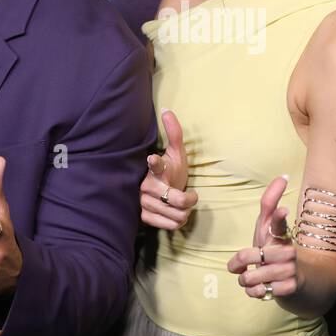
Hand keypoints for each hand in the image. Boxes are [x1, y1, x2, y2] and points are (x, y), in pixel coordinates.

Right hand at [139, 109, 198, 230]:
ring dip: (185, 212)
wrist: (160, 193)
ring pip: (176, 215)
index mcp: (157, 168)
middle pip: (176, 200)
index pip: (155, 165)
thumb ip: (174, 133)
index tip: (152, 158)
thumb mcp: (176, 153)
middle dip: (188, 200)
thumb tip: (167, 110)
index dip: (154, 162)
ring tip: (184, 206)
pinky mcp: (144, 217)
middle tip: (191, 196)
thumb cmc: (171, 171)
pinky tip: (177, 215)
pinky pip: (171, 225)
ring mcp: (144, 202)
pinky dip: (179, 222)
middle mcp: (147, 186)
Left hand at [227, 175, 298, 299]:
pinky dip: (254, 292)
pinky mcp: (290, 288)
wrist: (299, 280)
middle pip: (249, 256)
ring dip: (245, 280)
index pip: (279, 223)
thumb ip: (270, 203)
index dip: (279, 217)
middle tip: (240, 266)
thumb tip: (283, 176)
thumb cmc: (276, 248)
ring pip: (251, 277)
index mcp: (281, 233)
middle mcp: (288, 251)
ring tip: (251, 278)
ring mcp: (290, 270)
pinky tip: (261, 289)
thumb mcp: (269, 226)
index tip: (282, 211)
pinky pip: (259, 292)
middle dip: (239, 264)